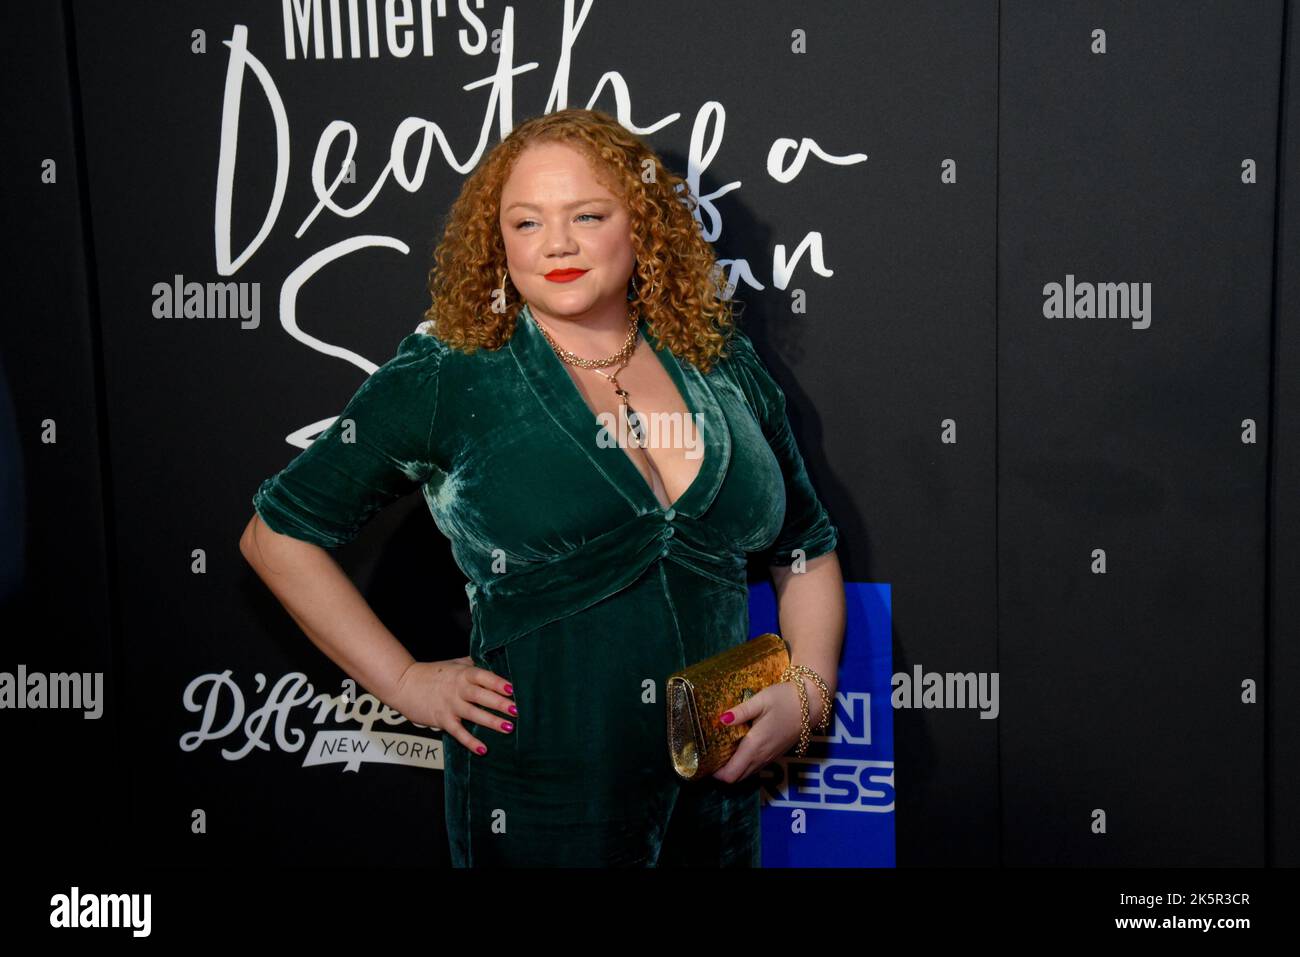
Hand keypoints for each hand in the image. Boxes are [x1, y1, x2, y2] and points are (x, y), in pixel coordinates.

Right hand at [390, 657, 515, 755]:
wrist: (403, 684)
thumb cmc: (430, 673)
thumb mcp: (453, 663)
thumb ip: (472, 664)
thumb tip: (492, 661)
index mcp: (462, 674)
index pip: (483, 676)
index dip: (497, 682)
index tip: (512, 688)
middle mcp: (457, 689)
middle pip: (481, 696)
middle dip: (499, 703)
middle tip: (516, 711)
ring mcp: (450, 705)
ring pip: (473, 714)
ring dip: (491, 722)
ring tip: (508, 728)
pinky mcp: (442, 720)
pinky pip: (458, 732)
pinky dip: (470, 741)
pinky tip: (482, 749)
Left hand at [710, 678, 825, 783]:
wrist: (812, 704)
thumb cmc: (784, 699)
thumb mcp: (760, 700)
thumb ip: (740, 712)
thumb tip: (720, 720)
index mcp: (755, 746)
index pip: (731, 774)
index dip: (716, 774)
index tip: (705, 762)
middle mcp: (762, 757)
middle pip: (737, 778)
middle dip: (721, 773)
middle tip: (710, 757)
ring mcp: (770, 757)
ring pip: (747, 774)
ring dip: (733, 769)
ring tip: (721, 752)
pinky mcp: (776, 754)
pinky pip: (756, 767)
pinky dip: (744, 765)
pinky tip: (738, 748)